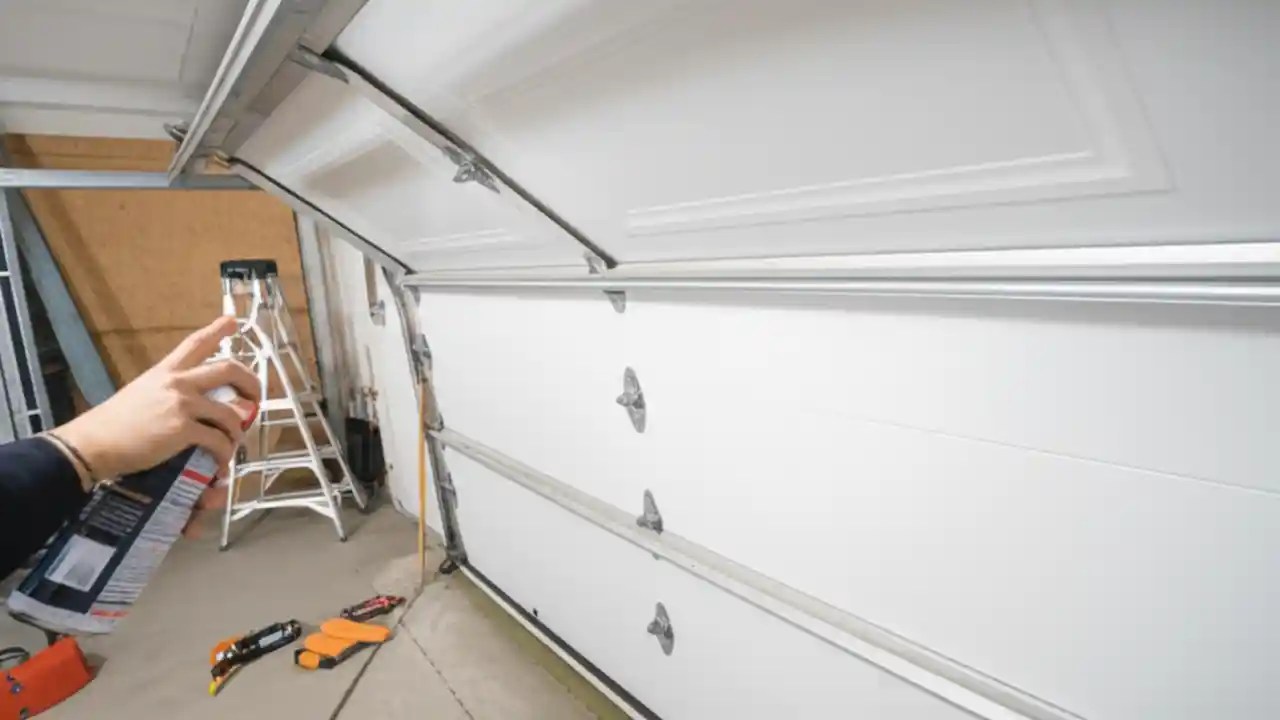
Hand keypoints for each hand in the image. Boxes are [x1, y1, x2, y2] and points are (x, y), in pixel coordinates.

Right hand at [54, 316, 259, 483]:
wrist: (93, 443)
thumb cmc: (113, 423)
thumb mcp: (141, 394)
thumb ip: (168, 392)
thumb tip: (195, 404)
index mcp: (165, 371)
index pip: (195, 343)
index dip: (217, 330)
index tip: (234, 322)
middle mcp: (177, 382)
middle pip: (228, 369)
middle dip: (251, 383)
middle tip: (255, 398)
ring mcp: (181, 404)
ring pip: (230, 413)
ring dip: (238, 431)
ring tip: (235, 443)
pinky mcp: (182, 429)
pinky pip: (218, 441)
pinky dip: (224, 455)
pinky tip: (221, 464)